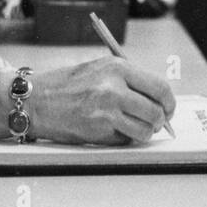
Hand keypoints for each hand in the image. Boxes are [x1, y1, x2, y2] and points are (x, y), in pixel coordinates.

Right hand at [29, 56, 175, 144]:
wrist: (36, 100)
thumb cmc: (68, 84)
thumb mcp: (100, 68)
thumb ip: (129, 80)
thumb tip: (158, 99)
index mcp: (117, 68)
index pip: (159, 88)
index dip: (169, 102)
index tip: (169, 109)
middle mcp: (114, 88)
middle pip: (156, 111)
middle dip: (160, 121)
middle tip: (155, 123)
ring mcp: (106, 111)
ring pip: (145, 130)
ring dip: (144, 133)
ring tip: (134, 127)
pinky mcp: (98, 131)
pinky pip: (125, 139)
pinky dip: (124, 138)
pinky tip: (111, 129)